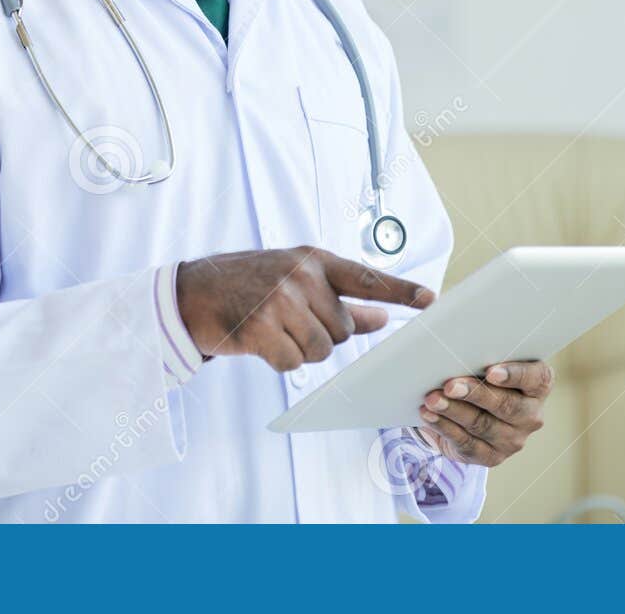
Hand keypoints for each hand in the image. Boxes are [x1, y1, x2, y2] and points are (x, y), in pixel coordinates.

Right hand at [176, 245, 433, 372]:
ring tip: (273, 329)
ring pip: (320, 350)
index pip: (367, 278)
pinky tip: (259, 341)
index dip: (401, 291)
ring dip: (299, 349)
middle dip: (321, 335)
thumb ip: (339, 299)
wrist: (193, 293)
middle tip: (288, 321)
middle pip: (342, 330)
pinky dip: (277, 360)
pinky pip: (291, 363)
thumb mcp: (296, 282)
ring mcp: (279, 300)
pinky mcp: (260, 327)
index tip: (431, 300)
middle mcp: (300, 275)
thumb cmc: (249, 286)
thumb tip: (381, 318)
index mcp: (314, 260)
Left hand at [416, 360, 552, 467]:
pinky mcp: (492, 456)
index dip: (515, 375)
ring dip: (453, 411)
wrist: (471, 413)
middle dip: (475, 394)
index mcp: (538, 386)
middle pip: (506, 405)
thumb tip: (454, 350)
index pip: (536, 379)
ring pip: (482, 425)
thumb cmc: (481, 377)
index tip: (491, 372)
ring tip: (432, 399)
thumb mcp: (487, 364)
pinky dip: (444, 427)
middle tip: (450, 385)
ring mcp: (513, 439)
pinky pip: (467, 443)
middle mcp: (531, 415)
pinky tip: (429, 415)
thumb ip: (481, 357)